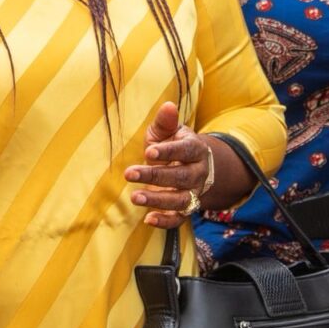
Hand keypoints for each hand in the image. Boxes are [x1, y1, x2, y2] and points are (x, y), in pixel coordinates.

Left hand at [125, 101, 213, 228]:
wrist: (192, 166)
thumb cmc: (173, 144)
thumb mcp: (168, 131)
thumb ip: (165, 121)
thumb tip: (167, 105)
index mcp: (196, 150)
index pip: (185, 150)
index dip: (169, 152)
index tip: (149, 152)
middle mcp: (198, 173)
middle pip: (181, 177)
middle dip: (155, 176)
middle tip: (130, 173)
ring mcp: (193, 193)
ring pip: (181, 200)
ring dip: (158, 200)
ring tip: (135, 197)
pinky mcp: (185, 209)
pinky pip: (179, 220)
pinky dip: (165, 222)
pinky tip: (148, 219)